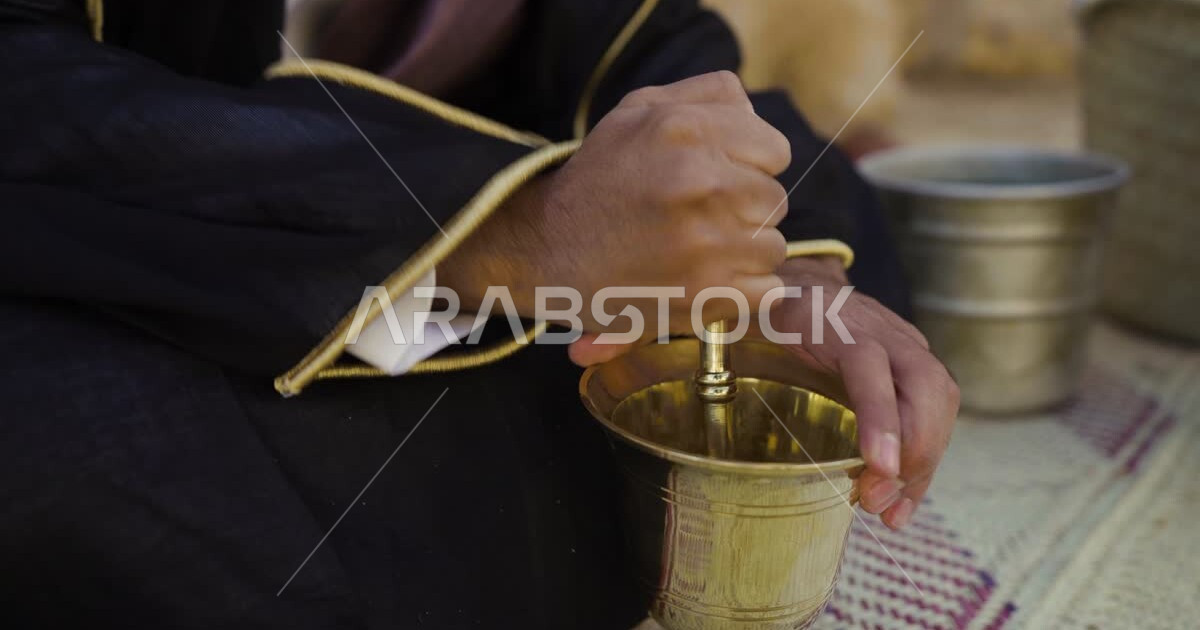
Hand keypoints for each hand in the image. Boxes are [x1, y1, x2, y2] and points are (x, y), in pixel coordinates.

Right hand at [440, 71, 791, 332]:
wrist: (542, 248)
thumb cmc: (597, 180)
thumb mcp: (637, 112)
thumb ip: (706, 97)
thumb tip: (758, 119)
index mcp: (686, 129)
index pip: (775, 151)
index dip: (748, 167)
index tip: (714, 181)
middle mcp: (699, 180)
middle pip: (774, 200)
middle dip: (742, 211)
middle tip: (695, 220)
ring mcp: (705, 241)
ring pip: (771, 246)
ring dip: (741, 253)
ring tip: (694, 252)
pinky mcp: (704, 293)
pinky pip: (766, 291)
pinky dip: (742, 293)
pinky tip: (705, 282)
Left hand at [570, 255, 958, 528]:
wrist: (774, 262)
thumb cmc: (731, 292)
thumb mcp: (688, 304)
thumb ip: (636, 325)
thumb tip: (576, 353)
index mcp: (818, 312)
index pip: (868, 361)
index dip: (878, 415)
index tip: (872, 471)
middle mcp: (868, 322)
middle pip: (921, 382)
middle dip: (912, 449)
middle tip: (877, 504)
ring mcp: (893, 338)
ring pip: (937, 396)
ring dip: (925, 458)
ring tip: (889, 513)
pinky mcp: (902, 360)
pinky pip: (933, 406)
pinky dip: (923, 454)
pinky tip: (894, 499)